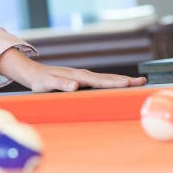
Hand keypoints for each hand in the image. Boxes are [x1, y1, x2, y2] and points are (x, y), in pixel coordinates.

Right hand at [0, 48, 146, 92]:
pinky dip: (66, 83)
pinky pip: (59, 83)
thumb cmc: (52, 82)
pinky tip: (73, 86)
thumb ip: (85, 91)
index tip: (141, 82)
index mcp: (84, 78)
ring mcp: (63, 77)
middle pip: (100, 78)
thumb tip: (103, 98)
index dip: (123, 80)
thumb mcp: (70, 87)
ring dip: (100, 81)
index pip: (107, 79)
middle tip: (134, 82)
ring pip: (84, 79)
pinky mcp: (49, 81)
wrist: (30, 73)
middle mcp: (77, 75)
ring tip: (116, 83)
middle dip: (118, 80)